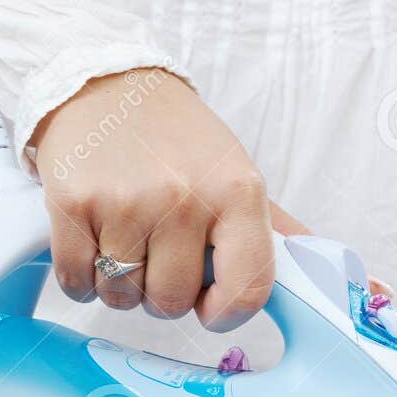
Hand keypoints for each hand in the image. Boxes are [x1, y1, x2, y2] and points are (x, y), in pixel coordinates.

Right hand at [32, 69, 272, 330]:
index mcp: (237, 192)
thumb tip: (324, 272)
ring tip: (125, 239)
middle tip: (158, 253)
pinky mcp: (73, 203)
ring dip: (119, 284)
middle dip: (162, 293)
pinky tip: (92, 242)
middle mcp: (185, 197)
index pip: (248, 289)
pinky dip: (80, 278)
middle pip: (172, 302)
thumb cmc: (175, 139)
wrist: (104, 84)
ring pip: (122, 296)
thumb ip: (272, 229)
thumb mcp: (233, 172)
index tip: (210, 304)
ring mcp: (125, 201)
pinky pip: (74, 282)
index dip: (226, 313)